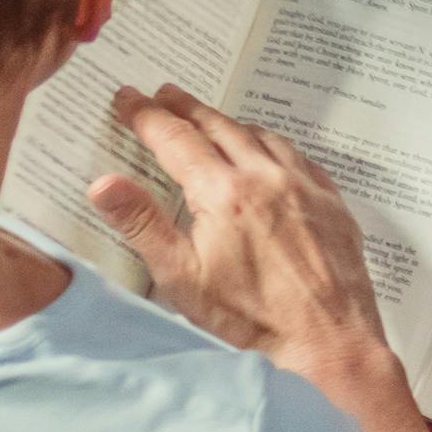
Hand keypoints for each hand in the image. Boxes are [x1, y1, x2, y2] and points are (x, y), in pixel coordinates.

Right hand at [90, 89, 396, 396]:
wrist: (329, 337)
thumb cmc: (251, 318)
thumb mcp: (183, 279)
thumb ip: (142, 224)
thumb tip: (101, 183)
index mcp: (223, 191)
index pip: (175, 139)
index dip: (146, 116)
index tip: (126, 97)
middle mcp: (264, 173)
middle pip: (217, 125)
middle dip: (185, 107)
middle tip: (162, 94)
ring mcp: (301, 181)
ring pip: (257, 133)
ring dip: (227, 122)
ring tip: (206, 119)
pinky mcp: (328, 195)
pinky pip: (293, 152)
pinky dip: (268, 142)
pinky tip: (263, 148)